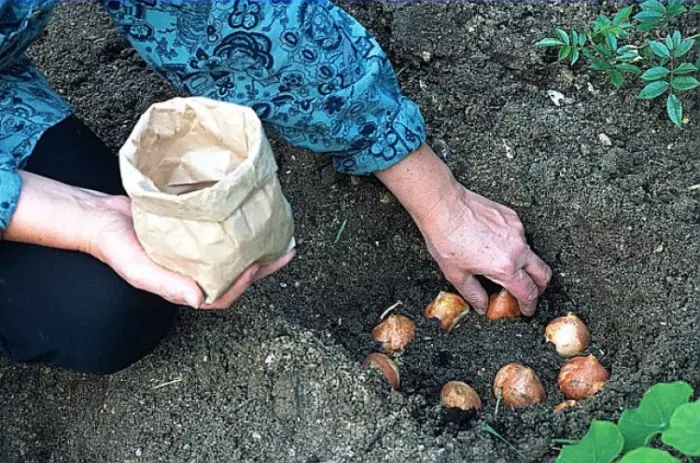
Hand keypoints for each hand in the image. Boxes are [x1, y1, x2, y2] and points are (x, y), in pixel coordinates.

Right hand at [5, 171, 293, 308]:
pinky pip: (223, 232)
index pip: (223, 294)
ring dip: (257, 246)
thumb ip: (166, 284)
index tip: (257, 265)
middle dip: (264, 265)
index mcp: (186, 286)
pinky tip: (252, 214)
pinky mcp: (197, 230)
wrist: (101, 217)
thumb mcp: (137, 269)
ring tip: (280, 233)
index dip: (243, 285)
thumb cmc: (116, 247)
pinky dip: (240, 227)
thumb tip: (198, 299)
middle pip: (237, 273)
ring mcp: (198, 251)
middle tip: (287, 250)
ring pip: (234, 253)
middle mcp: (196, 270)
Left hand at [375, 143, 550, 315]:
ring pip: (531, 253)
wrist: (443, 207)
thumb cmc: (446, 238)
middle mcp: (517, 249)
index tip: (527, 309)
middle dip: (539, 287)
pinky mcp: (512, 217)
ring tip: (503, 267)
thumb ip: (473, 294)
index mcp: (505, 268)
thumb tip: (482, 306)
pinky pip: (520, 235)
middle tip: (529, 293)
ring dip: (524, 264)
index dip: (529, 305)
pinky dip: (514, 245)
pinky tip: (495, 245)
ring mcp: (517, 230)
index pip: (528, 292)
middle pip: (543, 273)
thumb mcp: (456, 275)